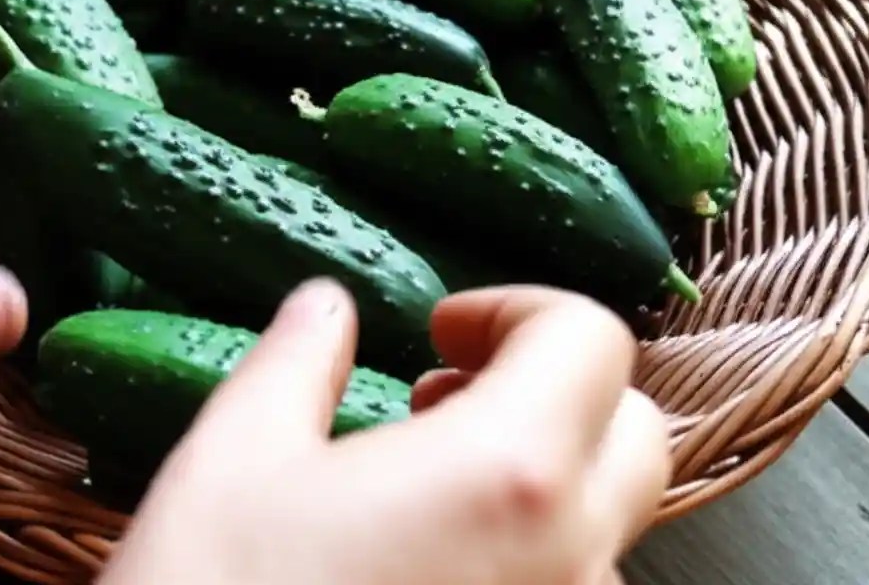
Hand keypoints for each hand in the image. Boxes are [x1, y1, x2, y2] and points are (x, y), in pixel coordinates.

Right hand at [98, 280, 670, 584]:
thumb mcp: (234, 459)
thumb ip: (297, 359)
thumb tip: (324, 308)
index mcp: (506, 473)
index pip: (590, 339)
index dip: (517, 309)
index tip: (443, 330)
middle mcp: (568, 560)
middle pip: (634, 430)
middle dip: (552, 387)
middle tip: (446, 392)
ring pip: (605, 522)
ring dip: (540, 473)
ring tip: (428, 482)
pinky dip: (523, 550)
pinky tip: (429, 561)